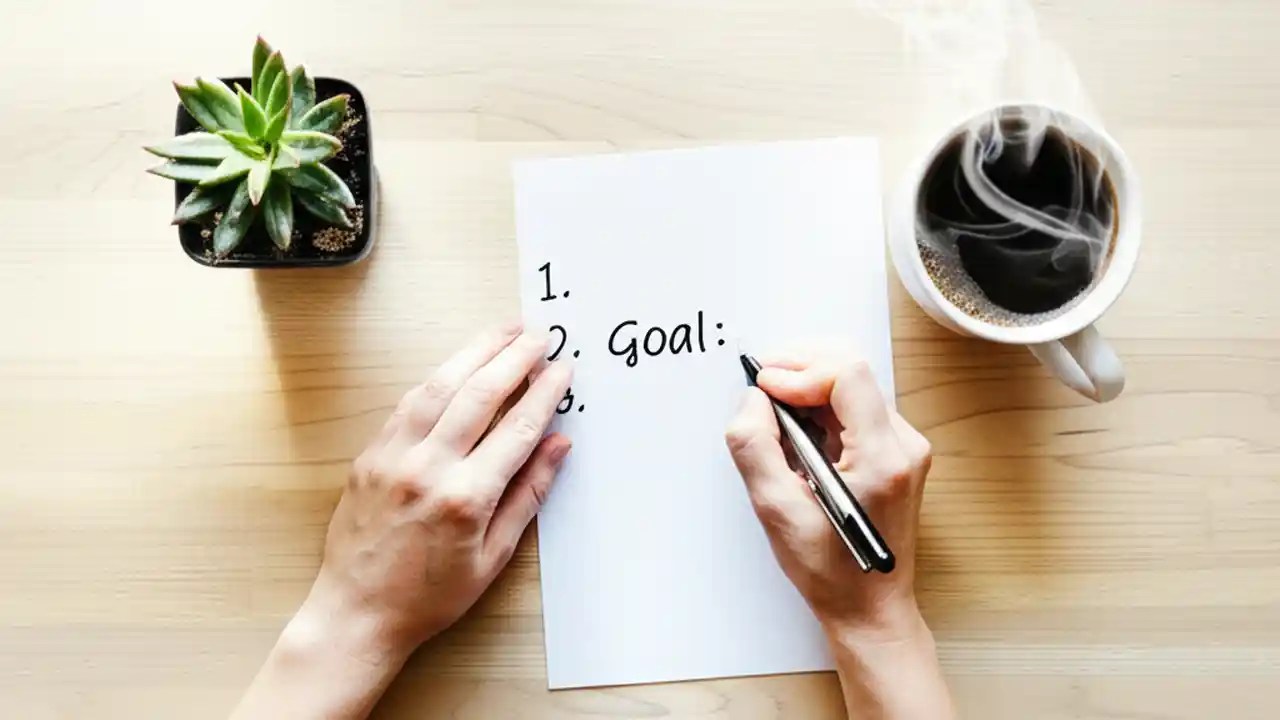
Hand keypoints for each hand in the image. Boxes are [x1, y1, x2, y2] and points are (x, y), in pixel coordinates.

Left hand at [310, 325, 573, 653]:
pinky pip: (408, 404)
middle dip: (514, 358)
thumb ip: (528, 495)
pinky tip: (457, 364)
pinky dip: (437, 378)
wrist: (357, 612)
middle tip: (538, 335)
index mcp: (465, 498)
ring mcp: (393, 457)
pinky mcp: (370, 455)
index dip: (544, 393)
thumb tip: (558, 446)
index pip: (517, 428)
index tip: (562, 370)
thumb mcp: (493, 556)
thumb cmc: (429, 596)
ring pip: (439, 386)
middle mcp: (427, 468)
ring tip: (501, 331)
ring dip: (474, 352)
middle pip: (480, 394)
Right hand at [724, 346, 930, 635]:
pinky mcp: (895, 453)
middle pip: (852, 369)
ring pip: (853, 385)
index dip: (799, 371)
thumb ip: (756, 447)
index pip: (847, 376)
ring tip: (774, 412)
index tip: (765, 387)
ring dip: (808, 387)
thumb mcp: (777, 511)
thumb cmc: (831, 572)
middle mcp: (904, 446)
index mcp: (884, 459)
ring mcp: (904, 448)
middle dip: (801, 366)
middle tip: (763, 382)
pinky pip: (855, 408)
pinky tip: (796, 432)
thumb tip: (752, 400)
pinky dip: (820, 406)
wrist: (870, 609)